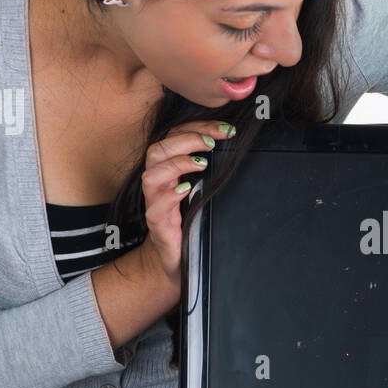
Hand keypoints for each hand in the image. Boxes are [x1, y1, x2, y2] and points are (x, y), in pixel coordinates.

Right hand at [140, 119, 235, 286]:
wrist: (177, 259)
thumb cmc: (191, 221)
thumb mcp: (202, 190)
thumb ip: (211, 170)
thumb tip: (236, 148)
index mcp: (167, 170)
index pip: (174, 137)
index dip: (197, 128)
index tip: (225, 129)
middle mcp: (158, 184)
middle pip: (158, 149)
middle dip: (186, 140)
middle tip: (212, 143)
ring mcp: (155, 204)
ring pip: (151, 175)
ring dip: (177, 163)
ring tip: (202, 163)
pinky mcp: (158, 226)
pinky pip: (156, 208)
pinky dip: (171, 196)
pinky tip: (187, 190)